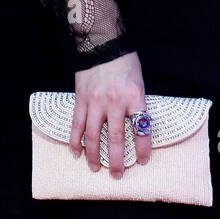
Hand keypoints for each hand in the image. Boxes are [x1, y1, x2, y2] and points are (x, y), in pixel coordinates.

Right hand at [72, 52, 149, 178]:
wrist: (103, 43)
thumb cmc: (125, 63)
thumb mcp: (139, 83)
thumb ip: (136, 105)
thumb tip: (137, 129)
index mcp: (135, 97)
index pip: (141, 130)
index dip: (143, 149)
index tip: (142, 161)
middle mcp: (115, 102)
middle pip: (116, 139)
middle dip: (117, 160)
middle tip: (117, 175)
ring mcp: (96, 101)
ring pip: (93, 136)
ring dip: (94, 155)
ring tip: (95, 168)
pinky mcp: (81, 99)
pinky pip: (77, 125)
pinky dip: (76, 141)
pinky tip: (77, 152)